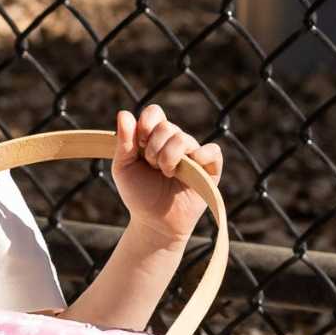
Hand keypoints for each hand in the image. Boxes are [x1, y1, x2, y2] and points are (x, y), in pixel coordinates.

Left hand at [113, 106, 222, 242]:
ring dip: (168, 158)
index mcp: (154, 138)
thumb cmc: (139, 194)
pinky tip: (186, 169)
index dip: (145, 125)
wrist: (154, 221)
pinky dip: (201, 156)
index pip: (154, 113)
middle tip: (151, 166)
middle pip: (166, 126)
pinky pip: (212, 151)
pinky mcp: (210, 168)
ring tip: (166, 174)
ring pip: (183, 139)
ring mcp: (194, 154)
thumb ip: (123, 142)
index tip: (138, 144)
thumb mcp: (123, 168)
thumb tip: (124, 113)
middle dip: (153, 148)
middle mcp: (175, 142)